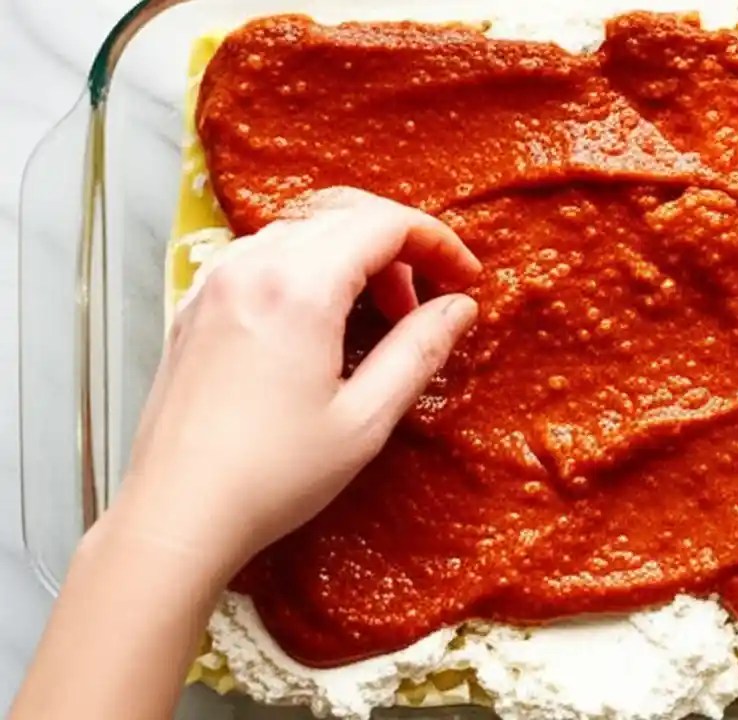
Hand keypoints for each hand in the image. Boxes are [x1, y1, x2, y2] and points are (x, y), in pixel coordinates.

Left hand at [112, 187, 481, 579]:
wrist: (176, 514)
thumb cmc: (273, 477)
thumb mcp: (365, 419)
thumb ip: (419, 351)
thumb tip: (458, 307)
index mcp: (299, 287)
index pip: (384, 223)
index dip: (437, 242)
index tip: (466, 279)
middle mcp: (252, 266)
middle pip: (344, 215)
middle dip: (399, 248)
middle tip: (422, 306)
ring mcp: (216, 281)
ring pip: (304, 231)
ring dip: (354, 257)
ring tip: (375, 321)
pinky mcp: (195, 305)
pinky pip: (264, 256)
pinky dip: (309, 269)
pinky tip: (321, 323)